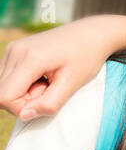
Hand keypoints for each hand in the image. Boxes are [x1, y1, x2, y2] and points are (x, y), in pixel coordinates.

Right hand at [0, 15, 125, 119]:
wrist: (92, 33)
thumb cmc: (86, 57)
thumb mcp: (73, 84)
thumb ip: (50, 103)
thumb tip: (25, 115)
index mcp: (29, 59)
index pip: (4, 97)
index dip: (22, 107)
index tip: (47, 98)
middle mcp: (15, 51)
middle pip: (1, 92)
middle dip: (24, 99)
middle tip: (50, 88)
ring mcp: (12, 49)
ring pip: (3, 86)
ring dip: (23, 91)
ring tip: (47, 81)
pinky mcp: (14, 49)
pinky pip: (8, 77)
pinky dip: (23, 83)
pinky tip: (42, 75)